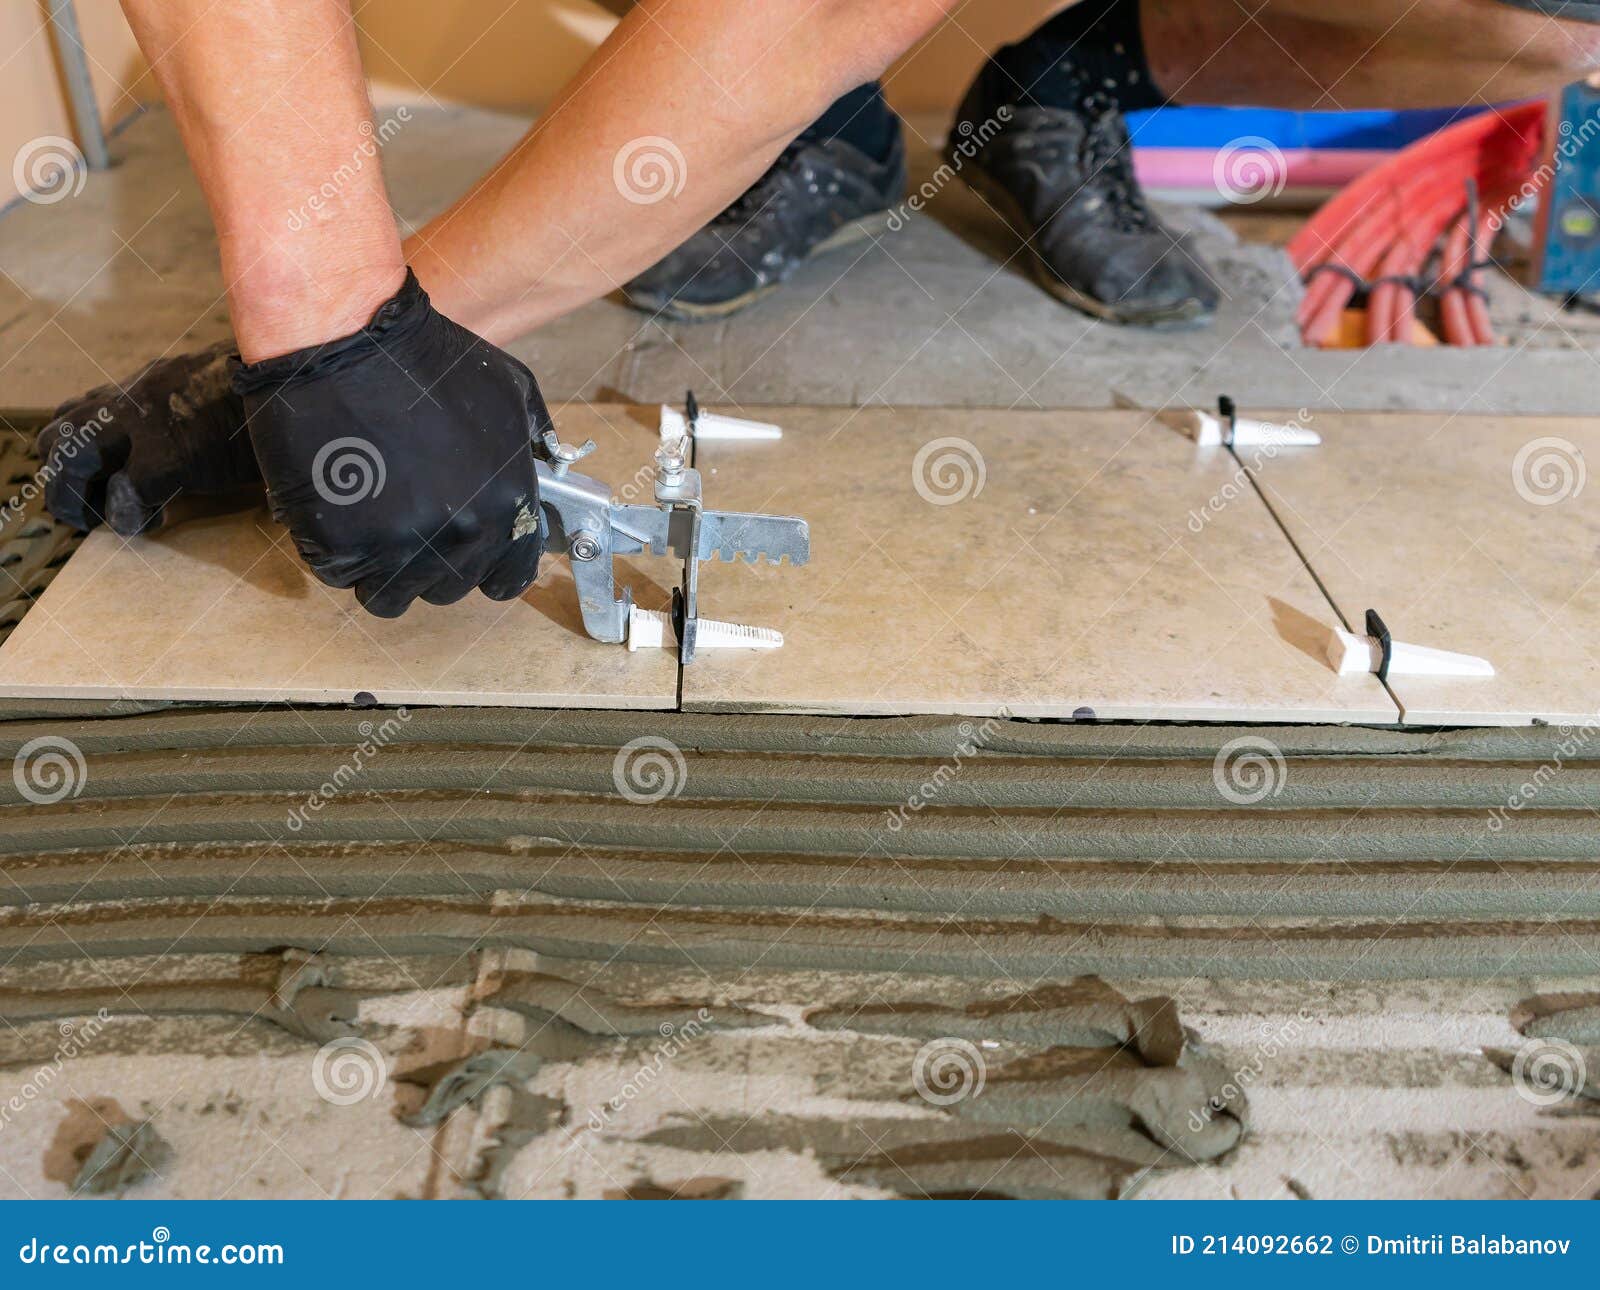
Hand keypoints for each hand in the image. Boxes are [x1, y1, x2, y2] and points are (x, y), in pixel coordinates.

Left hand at [39, 343, 261, 535]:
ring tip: (111, 518)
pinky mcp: (168, 459)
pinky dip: (132, 518)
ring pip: (71, 460)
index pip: (74, 411)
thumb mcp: (211, 389)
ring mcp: (145, 427)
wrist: (293, 380)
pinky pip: (124, 498)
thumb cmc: (264, 393)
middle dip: (65, 480)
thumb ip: (187, 404)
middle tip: (91, 507)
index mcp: (141, 385)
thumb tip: (195, 436)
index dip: (76, 450)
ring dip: (82, 499)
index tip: (103, 476)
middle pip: (58, 436)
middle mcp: (130, 400)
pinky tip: (159, 519)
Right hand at [233, 270, 546, 617]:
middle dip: (437, 564)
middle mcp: (457, 536)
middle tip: (413, 526)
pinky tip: (339, 511)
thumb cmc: (424, 359)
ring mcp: (395, 546)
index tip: (476, 559)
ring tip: (373, 526)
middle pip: (451, 588)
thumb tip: (548, 466)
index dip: (493, 568)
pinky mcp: (337, 545)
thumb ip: (533, 440)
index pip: (510, 576)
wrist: (342, 339)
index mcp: (505, 506)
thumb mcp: (510, 391)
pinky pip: (341, 575)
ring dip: (385, 570)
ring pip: (393, 595)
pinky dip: (337, 553)